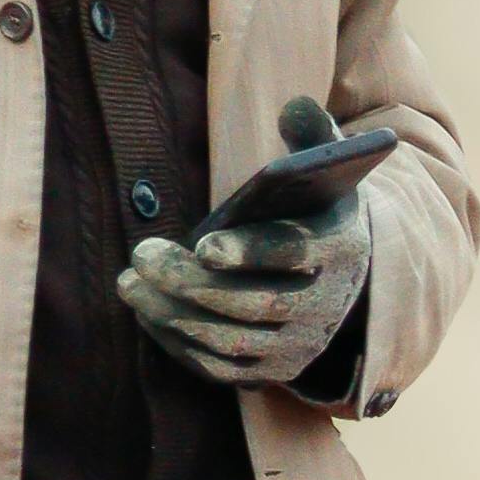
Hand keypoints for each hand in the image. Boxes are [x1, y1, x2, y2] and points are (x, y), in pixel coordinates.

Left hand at [118, 93, 371, 391]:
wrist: (348, 276)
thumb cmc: (317, 208)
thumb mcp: (327, 167)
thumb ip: (313, 133)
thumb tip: (293, 107)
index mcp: (341, 248)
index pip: (296, 255)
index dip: (250, 252)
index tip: (203, 244)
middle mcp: (327, 306)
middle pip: (255, 303)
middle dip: (191, 282)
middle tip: (142, 255)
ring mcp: (301, 345)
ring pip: (233, 341)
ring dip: (174, 314)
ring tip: (130, 282)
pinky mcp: (275, 372)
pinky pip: (222, 369)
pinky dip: (179, 344)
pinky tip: (146, 312)